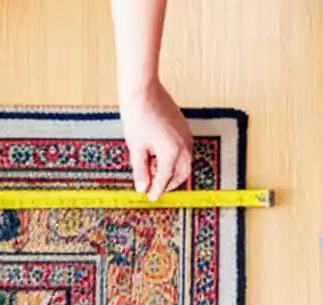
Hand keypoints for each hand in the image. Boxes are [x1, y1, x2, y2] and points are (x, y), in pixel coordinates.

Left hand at [120, 80, 193, 200]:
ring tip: (159, 174)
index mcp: (171, 153)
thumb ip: (141, 170)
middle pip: (181, 174)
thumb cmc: (137, 116)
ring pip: (185, 162)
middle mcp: (183, 146)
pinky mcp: (184, 127)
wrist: (143, 90)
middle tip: (157, 189)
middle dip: (169, 183)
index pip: (165, 179)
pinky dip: (177, 159)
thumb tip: (142, 187)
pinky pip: (185, 150)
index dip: (157, 190)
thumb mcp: (136, 148)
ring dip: (175, 172)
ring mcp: (186, 136)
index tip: (150, 197)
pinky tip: (163, 158)